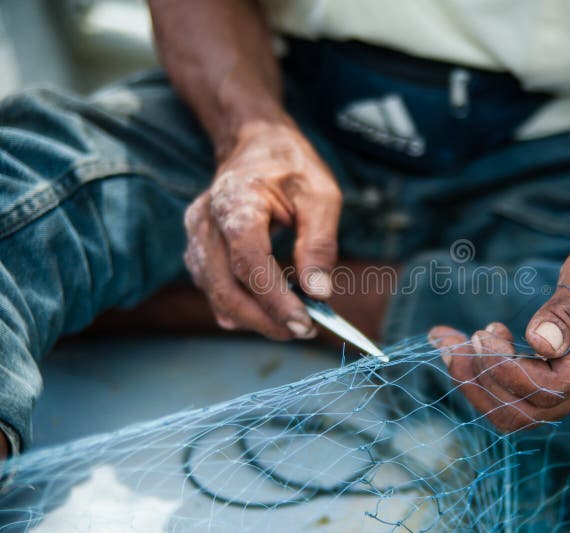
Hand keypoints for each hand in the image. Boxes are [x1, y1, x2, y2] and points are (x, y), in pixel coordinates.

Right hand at [184, 119, 341, 339]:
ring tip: (289, 324)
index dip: (273, 298)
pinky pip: (212, 286)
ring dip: (251, 317)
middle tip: (301, 331)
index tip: (303, 323)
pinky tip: (264, 315)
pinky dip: (238, 306)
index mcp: (237, 201)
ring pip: (214, 291)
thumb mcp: (321, 195)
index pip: (248, 261)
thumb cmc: (291, 166)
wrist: (255, 142)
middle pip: (224, 285)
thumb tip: (319, 293)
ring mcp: (196, 235)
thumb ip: (320, 243)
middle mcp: (206, 220)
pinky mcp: (198, 248)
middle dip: (262, 318)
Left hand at [429, 228, 569, 431]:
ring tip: (451, 344)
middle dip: (480, 382)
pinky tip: (470, 347)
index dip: (505, 369)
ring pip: (517, 412)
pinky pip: (519, 396)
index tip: (482, 334)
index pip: (548, 389)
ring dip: (476, 383)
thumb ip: (568, 308)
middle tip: (452, 342)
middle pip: (526, 411)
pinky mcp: (563, 384)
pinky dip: (486, 378)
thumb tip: (538, 344)